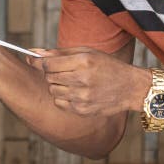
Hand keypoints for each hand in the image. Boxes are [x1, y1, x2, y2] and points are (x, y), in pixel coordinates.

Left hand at [27, 47, 148, 117]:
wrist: (130, 87)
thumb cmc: (107, 66)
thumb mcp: (87, 52)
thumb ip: (59, 53)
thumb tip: (32, 53)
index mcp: (83, 61)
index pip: (48, 64)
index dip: (40, 62)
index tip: (38, 61)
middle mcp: (82, 79)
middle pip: (49, 77)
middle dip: (51, 72)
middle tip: (63, 70)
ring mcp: (83, 97)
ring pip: (53, 91)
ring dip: (57, 85)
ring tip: (72, 81)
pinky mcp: (83, 110)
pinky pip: (60, 103)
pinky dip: (63, 97)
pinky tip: (76, 92)